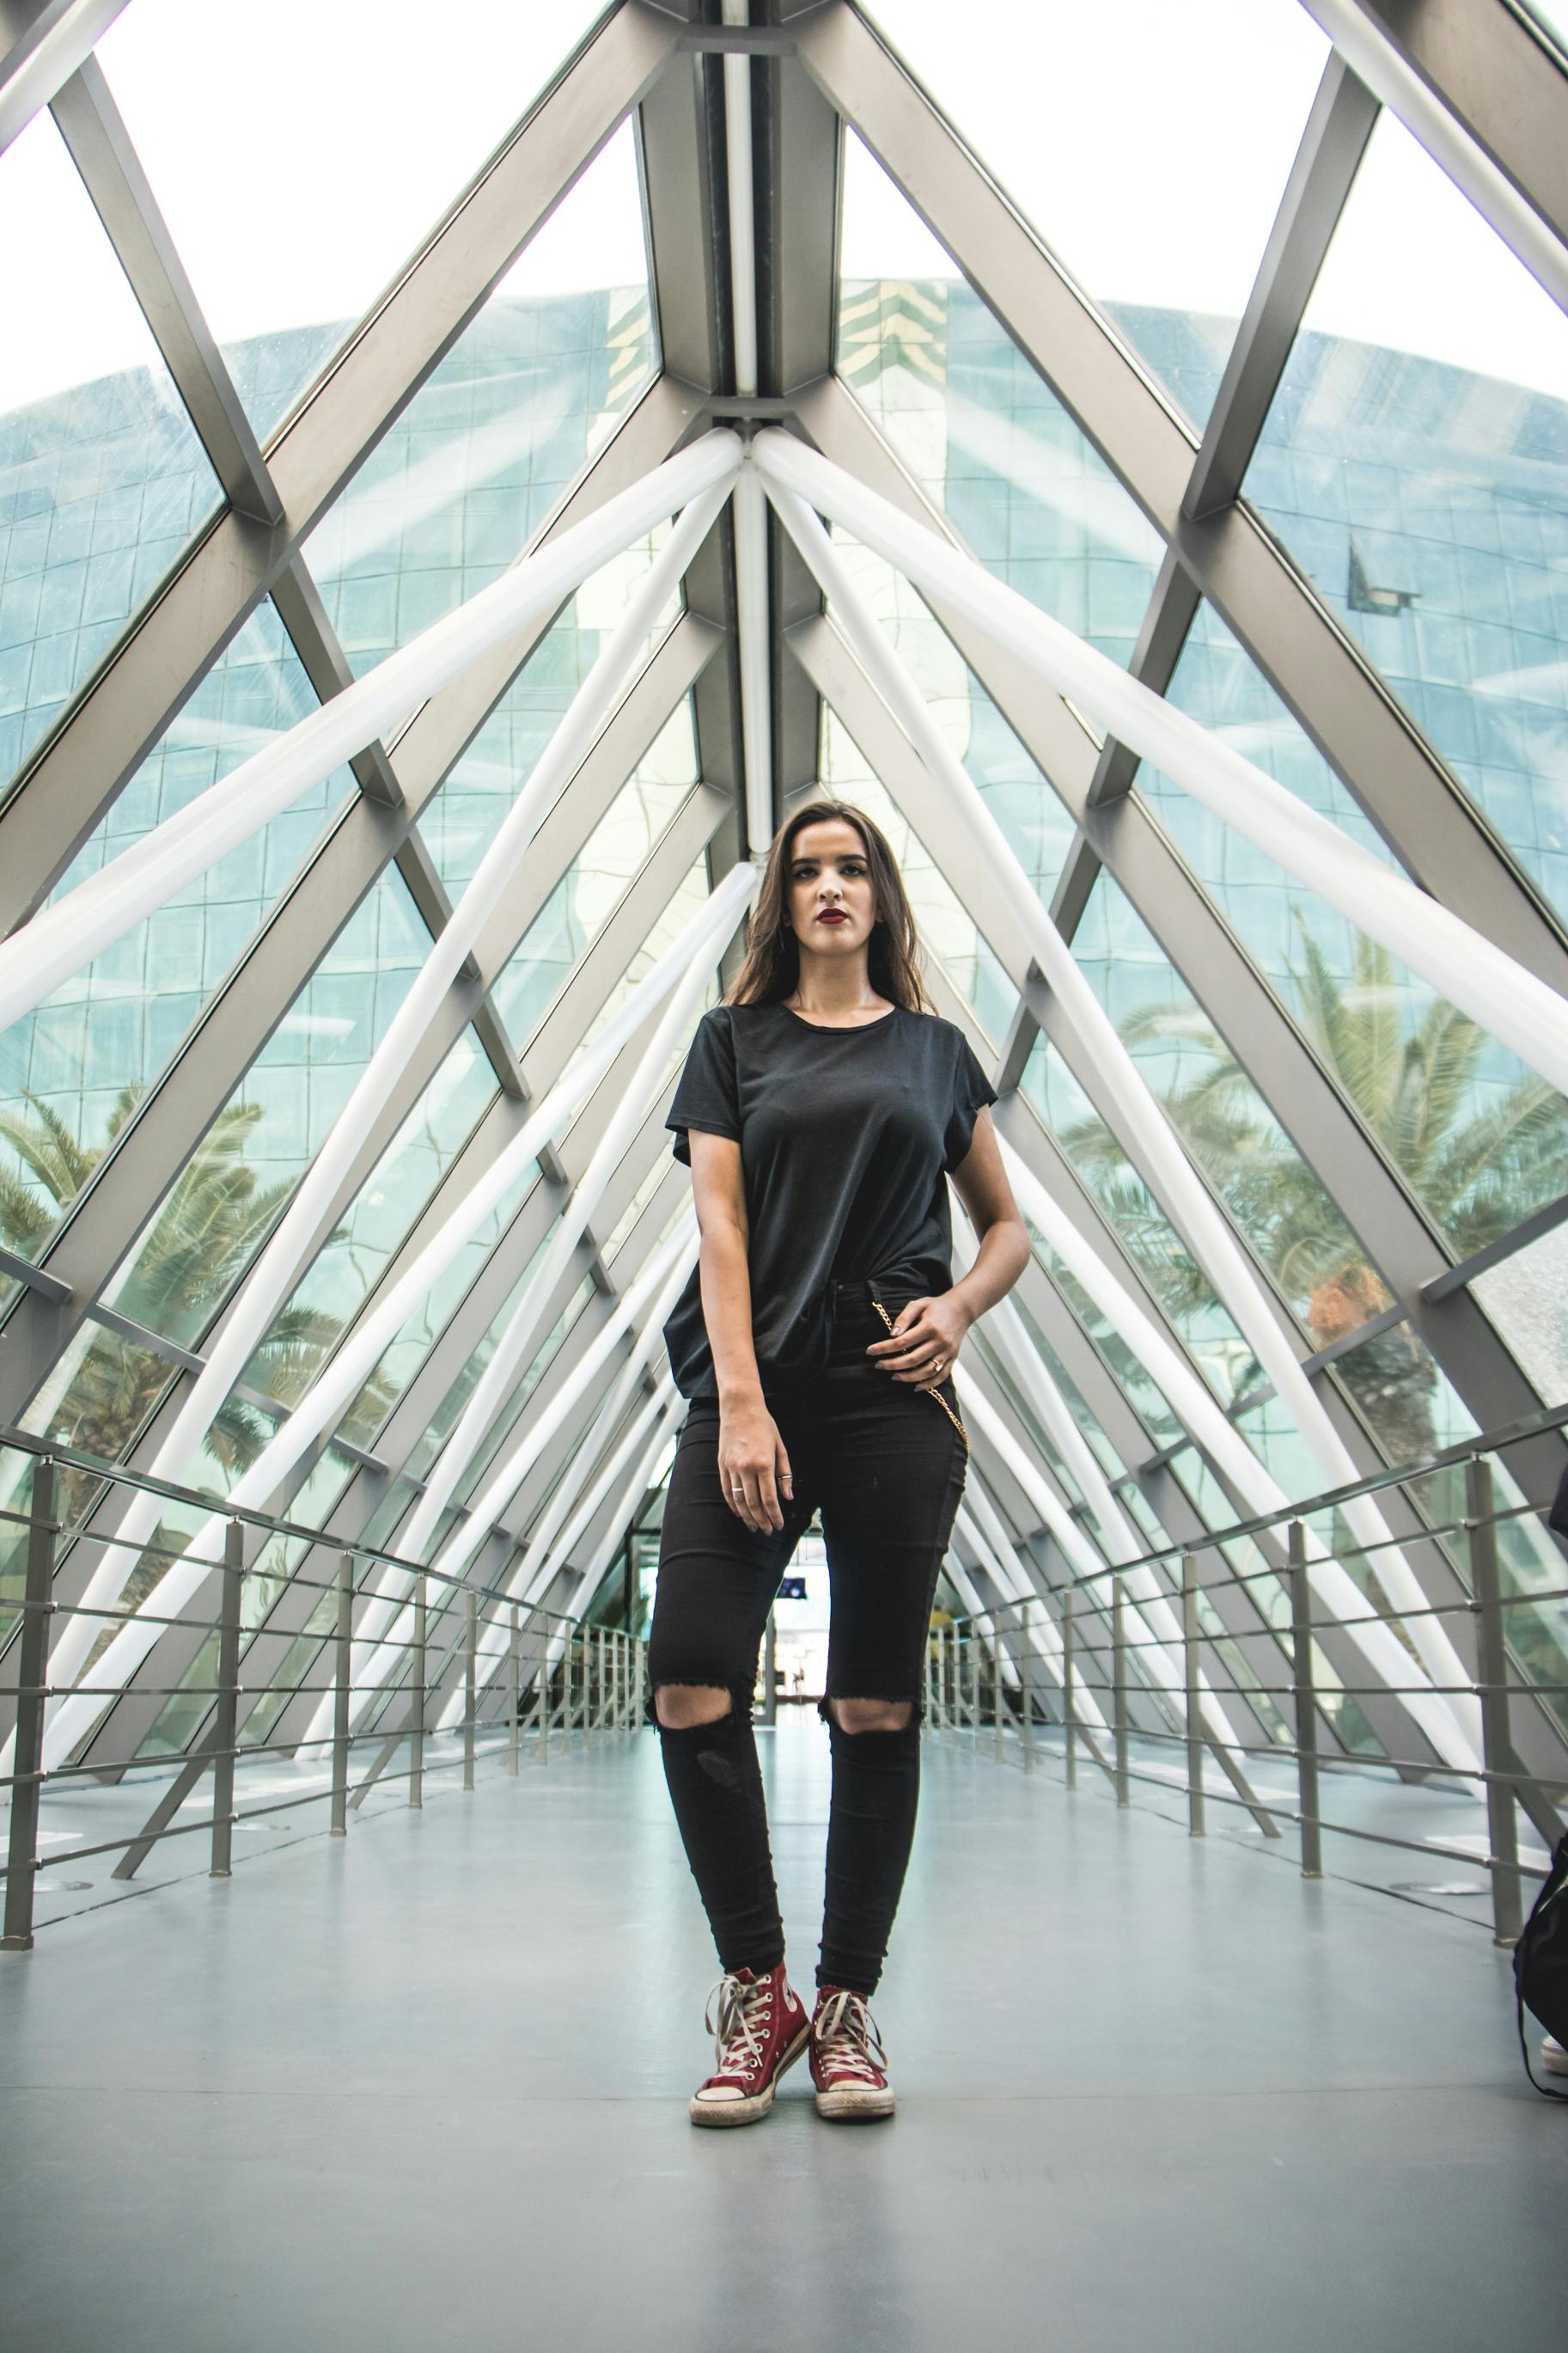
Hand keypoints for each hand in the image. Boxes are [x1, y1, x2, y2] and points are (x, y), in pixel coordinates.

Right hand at [718, 1397, 793, 1532]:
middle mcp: (746, 1467)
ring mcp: (732, 1467)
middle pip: (754, 1503)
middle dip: (761, 1520)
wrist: (740, 1408)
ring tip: (754, 1526)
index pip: (769, 1499)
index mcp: (764, 1463)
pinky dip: (733, 1505)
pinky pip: (727, 1490)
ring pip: (739, 1500)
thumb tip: (788, 1497)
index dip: (774, 1516)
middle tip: (767, 1531)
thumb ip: (785, 1474)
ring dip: (747, 1516)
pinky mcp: (722, 1465)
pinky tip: (740, 1513)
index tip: (778, 1526)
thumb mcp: (780, 1447)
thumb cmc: (764, 1425)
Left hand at [865, 1292, 972, 1388]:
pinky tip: (916, 1387)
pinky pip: (941, 1376)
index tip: (870, 1351)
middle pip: (912, 1359)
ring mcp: (947, 1352)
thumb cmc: (937, 1306)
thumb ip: (904, 1318)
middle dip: (892, 1365)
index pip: (902, 1342)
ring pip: (926, 1371)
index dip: (884, 1348)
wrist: (961, 1309)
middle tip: (879, 1365)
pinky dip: (929, 1385)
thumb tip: (892, 1334)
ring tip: (894, 1377)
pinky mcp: (953, 1358)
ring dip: (908, 1377)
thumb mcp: (918, 1304)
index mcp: (929, 1327)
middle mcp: (939, 1341)